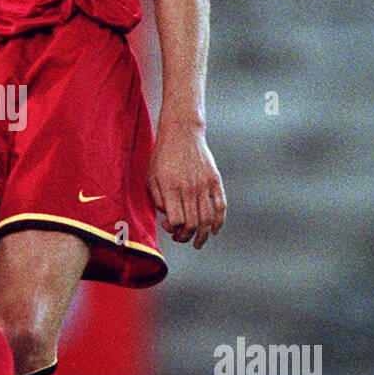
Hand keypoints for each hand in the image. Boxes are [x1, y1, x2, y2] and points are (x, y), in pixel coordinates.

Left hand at [146, 120, 225, 247]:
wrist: (182, 132)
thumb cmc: (162, 156)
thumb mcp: (151, 177)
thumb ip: (157, 200)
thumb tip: (168, 218)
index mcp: (171, 188)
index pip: (177, 221)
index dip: (173, 230)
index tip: (168, 226)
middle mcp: (189, 188)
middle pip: (193, 224)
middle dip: (186, 237)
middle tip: (181, 238)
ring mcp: (204, 184)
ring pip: (207, 219)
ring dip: (203, 236)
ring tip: (198, 242)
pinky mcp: (215, 180)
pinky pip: (221, 206)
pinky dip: (219, 222)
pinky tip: (214, 230)